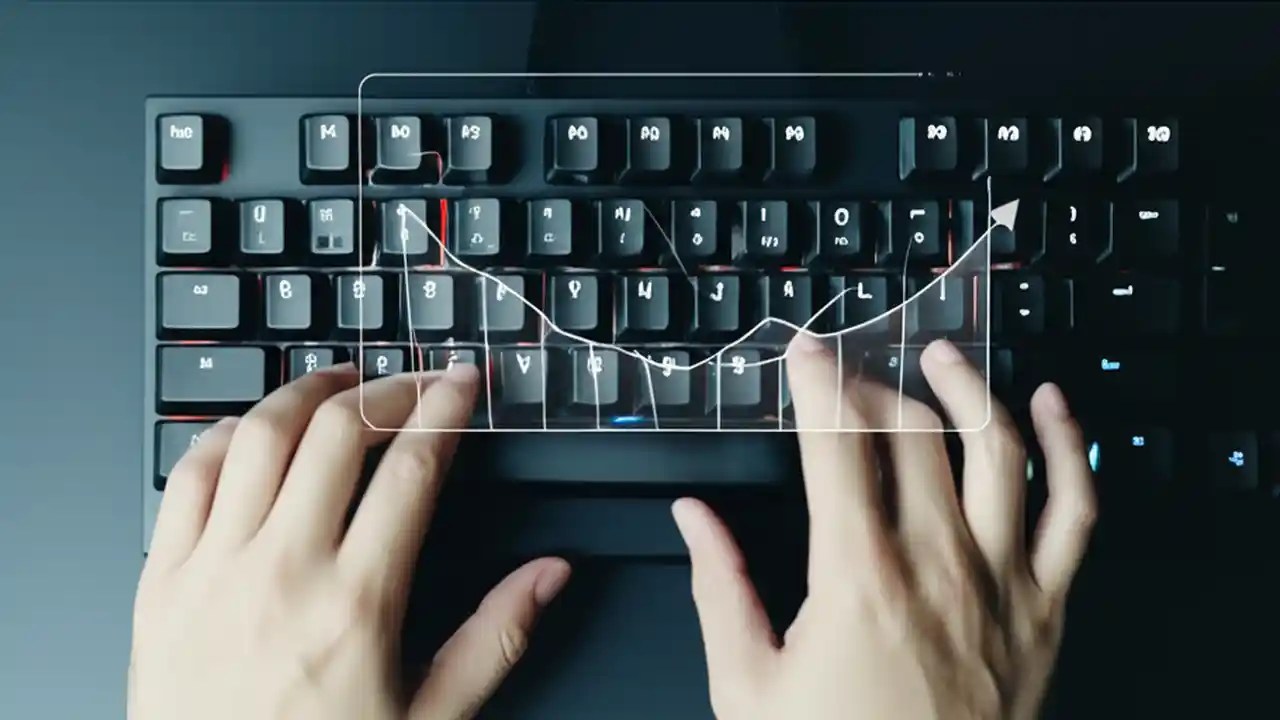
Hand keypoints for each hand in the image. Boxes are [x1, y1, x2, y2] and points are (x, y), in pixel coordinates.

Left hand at [130, 363, 570, 719]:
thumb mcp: (429, 717)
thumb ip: (494, 638)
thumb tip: (549, 575)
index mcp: (357, 603)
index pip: (413, 469)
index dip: (445, 409)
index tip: (462, 384)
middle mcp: (283, 571)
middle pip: (338, 432)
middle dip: (388, 388)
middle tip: (414, 382)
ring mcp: (214, 568)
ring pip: (261, 435)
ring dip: (307, 393)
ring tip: (340, 385)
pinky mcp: (161, 579)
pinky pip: (189, 475)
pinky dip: (226, 435)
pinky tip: (255, 430)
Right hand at [673, 337, 1096, 719]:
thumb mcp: (747, 686)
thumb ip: (719, 588)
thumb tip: (693, 518)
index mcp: (857, 578)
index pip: (837, 444)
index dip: (818, 383)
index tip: (805, 352)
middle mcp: (936, 566)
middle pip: (911, 433)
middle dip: (873, 385)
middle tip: (847, 376)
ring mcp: (1000, 583)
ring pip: (996, 451)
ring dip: (966, 389)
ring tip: (939, 356)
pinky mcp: (1045, 611)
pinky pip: (1075, 512)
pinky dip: (1072, 449)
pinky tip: (1053, 408)